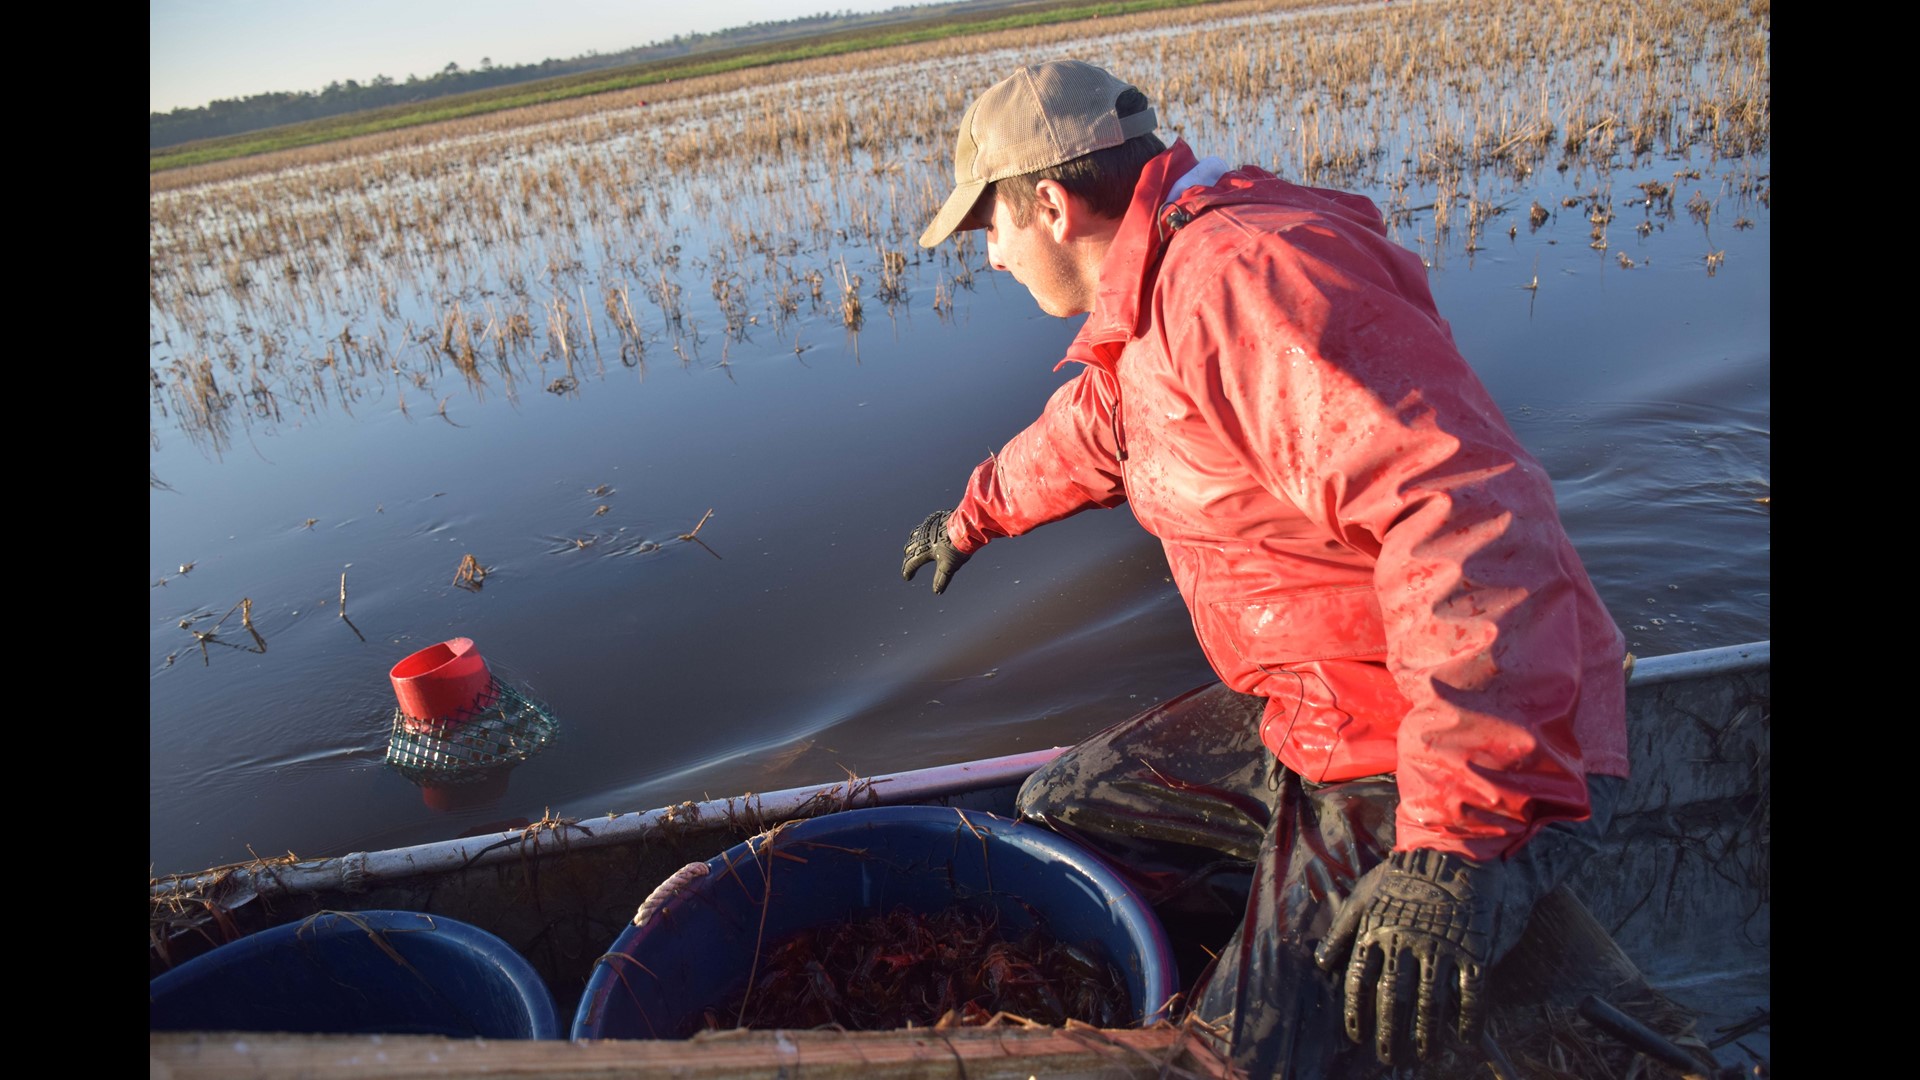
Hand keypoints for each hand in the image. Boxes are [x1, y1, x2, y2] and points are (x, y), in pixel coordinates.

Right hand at [901, 510, 968, 593]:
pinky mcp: (934, 519)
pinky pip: (923, 526)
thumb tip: (937, 592)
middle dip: (908, 557)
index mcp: (923, 550)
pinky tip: (924, 533)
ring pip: (914, 536)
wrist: (966, 527)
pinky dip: (920, 533)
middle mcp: (922, 537)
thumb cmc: (957, 547)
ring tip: (912, 547)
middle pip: (910, 548)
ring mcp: (928, 526)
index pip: (911, 563)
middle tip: (908, 563)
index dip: (908, 571)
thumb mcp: (949, 567)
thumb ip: (941, 579)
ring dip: (912, 543)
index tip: (907, 577)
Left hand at [1314, 848, 1510, 1064]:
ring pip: (1431, 1002)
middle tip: (1389, 1056)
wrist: (1452, 849)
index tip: (1356, 1036)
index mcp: (1376, 931)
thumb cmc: (1403, 874)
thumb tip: (1320, 962)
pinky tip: (1465, 1037)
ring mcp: (1441, 947)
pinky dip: (1469, 1018)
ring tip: (1424, 1053)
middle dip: (1389, 1031)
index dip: (1357, 1012)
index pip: (1359, 981)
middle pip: (1393, 998)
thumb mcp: (1364, 894)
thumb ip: (1342, 928)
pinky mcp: (1474, 949)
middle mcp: (1405, 943)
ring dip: (1427, 1033)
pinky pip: (1471, 993)